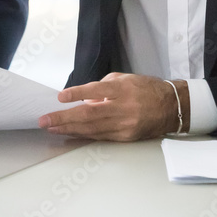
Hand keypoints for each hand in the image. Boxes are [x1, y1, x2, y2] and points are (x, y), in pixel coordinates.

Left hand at [38, 73, 183, 140]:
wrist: (171, 107)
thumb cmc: (145, 89)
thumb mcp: (124, 79)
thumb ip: (102, 87)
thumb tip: (83, 100)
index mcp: (123, 89)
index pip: (96, 91)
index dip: (77, 94)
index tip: (60, 97)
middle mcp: (124, 108)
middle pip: (89, 115)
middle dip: (64, 119)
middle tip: (45, 120)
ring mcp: (125, 125)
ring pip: (92, 129)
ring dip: (69, 129)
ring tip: (52, 128)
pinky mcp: (126, 137)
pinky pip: (101, 136)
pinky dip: (84, 135)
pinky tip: (70, 133)